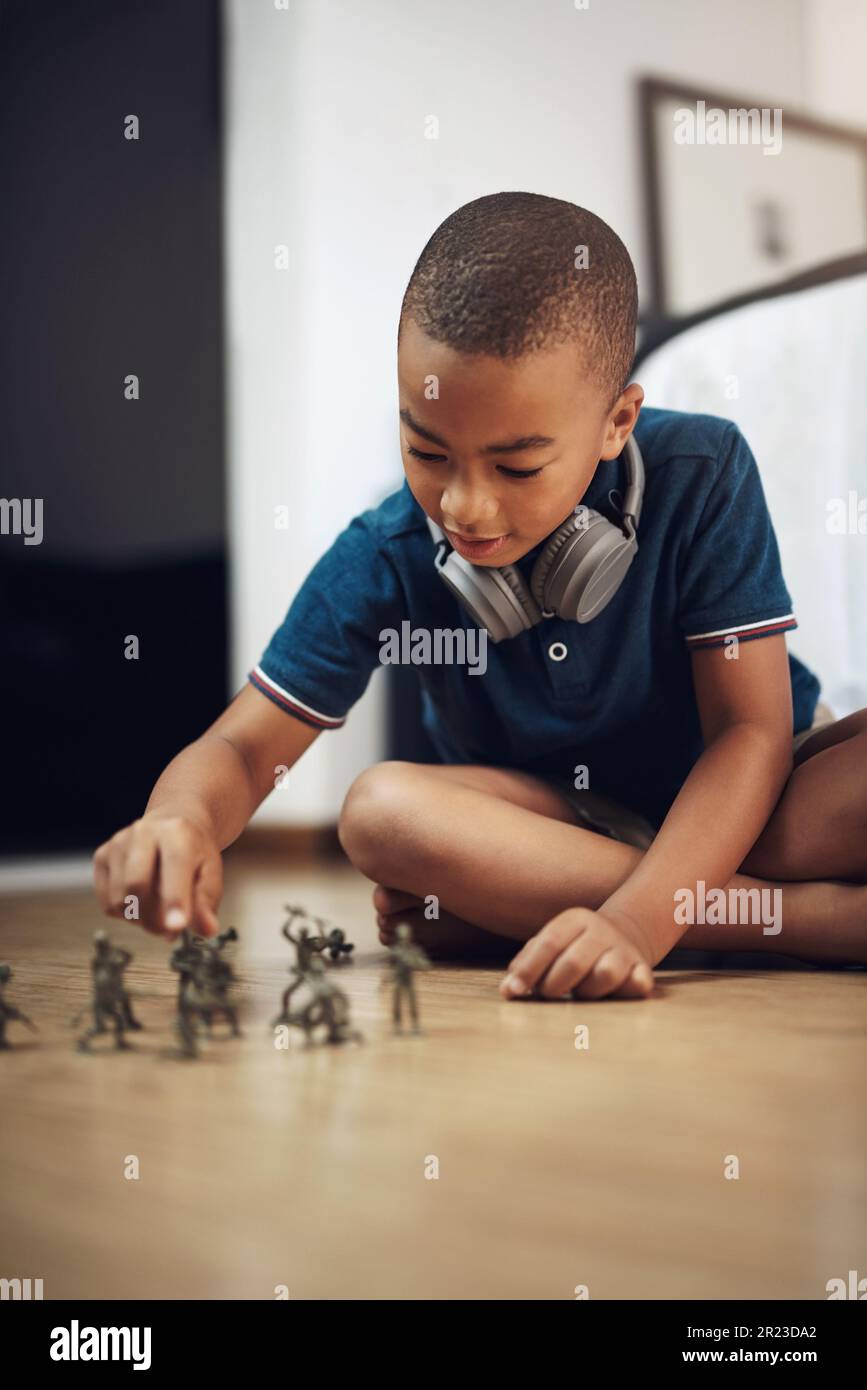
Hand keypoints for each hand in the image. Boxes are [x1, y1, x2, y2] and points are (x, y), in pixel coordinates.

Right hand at [92, 814, 222, 938]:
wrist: (172, 825)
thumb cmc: (193, 851)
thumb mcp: (211, 872)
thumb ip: (207, 900)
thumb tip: (207, 930)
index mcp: (176, 832)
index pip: (174, 865)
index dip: (175, 899)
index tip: (176, 926)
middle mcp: (143, 832)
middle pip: (136, 886)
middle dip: (154, 919)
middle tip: (170, 930)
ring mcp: (118, 843)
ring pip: (120, 900)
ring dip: (140, 919)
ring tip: (159, 909)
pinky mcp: (101, 856)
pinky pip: (107, 903)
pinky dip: (126, 914)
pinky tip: (141, 901)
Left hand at [499, 906, 653, 1001]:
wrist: (624, 935)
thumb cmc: (574, 947)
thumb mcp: (552, 943)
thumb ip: (528, 962)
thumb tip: (507, 990)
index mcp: (575, 920)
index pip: (549, 943)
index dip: (529, 969)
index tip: (512, 991)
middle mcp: (601, 931)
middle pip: (573, 962)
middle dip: (554, 985)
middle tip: (548, 994)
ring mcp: (623, 950)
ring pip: (605, 974)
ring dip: (587, 991)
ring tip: (581, 991)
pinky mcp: (642, 970)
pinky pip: (640, 981)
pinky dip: (633, 985)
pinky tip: (627, 986)